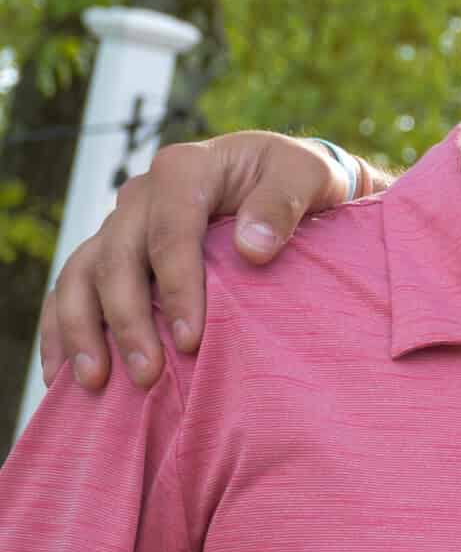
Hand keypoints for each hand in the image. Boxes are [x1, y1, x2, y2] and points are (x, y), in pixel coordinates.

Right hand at [36, 133, 350, 391]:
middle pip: (117, 258)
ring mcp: (121, 223)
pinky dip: (60, 327)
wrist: (281, 178)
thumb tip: (251, 248)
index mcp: (186, 169)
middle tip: (148, 375)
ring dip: (81, 330)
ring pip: (80, 274)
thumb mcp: (309, 177)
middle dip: (128, 321)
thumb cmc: (301, 180)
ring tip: (93, 382)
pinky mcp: (111, 249)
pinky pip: (71, 287)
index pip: (171, 231)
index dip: (176, 287)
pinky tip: (61, 372)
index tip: (190, 340)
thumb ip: (283, 204)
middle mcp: (142, 194)